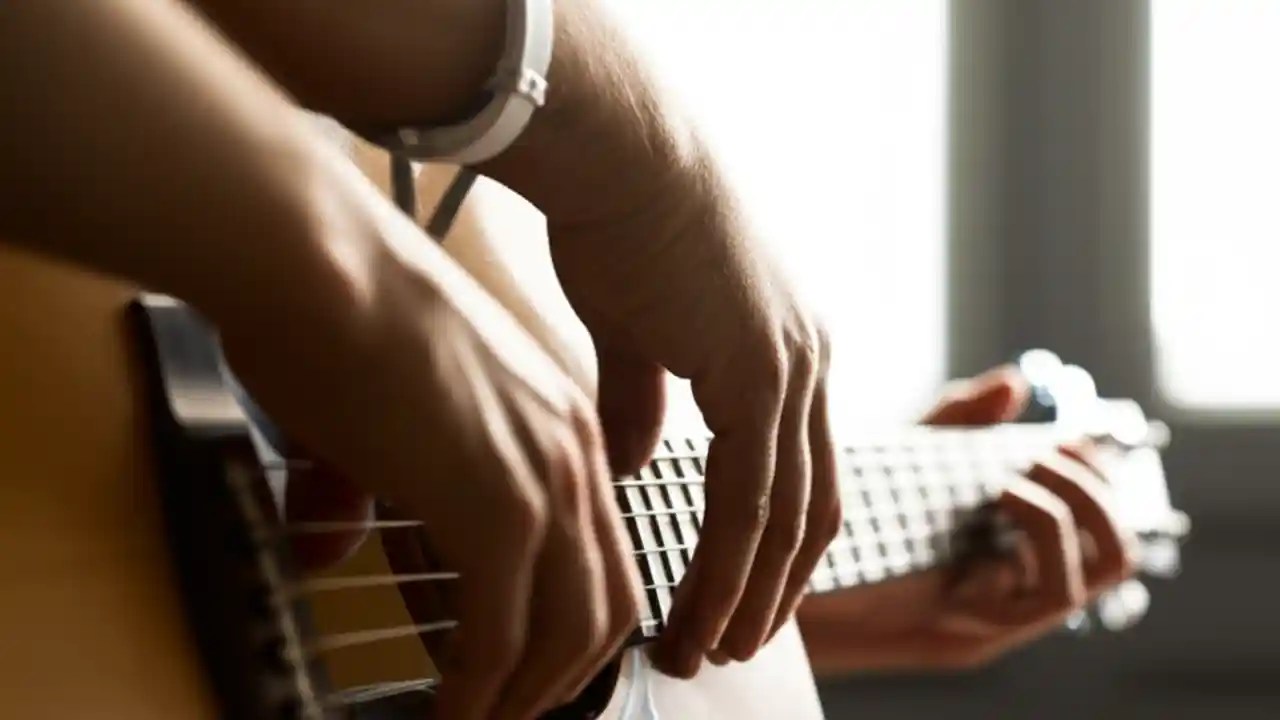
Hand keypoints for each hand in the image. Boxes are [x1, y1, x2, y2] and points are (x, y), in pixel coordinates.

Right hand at [215, 185, 640, 719]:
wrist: (319, 263)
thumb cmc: (336, 314)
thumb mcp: (372, 412)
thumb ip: (363, 488)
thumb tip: (326, 546)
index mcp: (558, 424)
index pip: (597, 551)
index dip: (572, 625)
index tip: (534, 666)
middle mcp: (570, 452)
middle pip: (607, 602)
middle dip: (565, 678)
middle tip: (515, 713)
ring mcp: (543, 480)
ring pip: (573, 630)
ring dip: (530, 695)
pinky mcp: (495, 507)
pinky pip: (502, 634)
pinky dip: (482, 691)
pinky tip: (453, 715)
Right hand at [509, 134, 837, 677]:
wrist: (623, 157)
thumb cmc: (623, 226)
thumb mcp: (641, 327)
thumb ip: (648, 397)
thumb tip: (640, 458)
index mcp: (787, 353)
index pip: (800, 477)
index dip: (776, 551)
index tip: (741, 603)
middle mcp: (807, 364)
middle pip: (809, 509)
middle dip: (772, 590)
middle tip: (728, 649)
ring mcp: (792, 367)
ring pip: (784, 518)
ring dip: (747, 596)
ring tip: (707, 653)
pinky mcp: (759, 369)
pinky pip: (750, 497)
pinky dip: (726, 567)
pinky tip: (696, 609)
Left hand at [797, 366, 1135, 672]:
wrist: (774, 584)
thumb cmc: (840, 525)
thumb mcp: (906, 463)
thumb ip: (957, 424)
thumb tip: (1016, 380)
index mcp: (1005, 554)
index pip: (1099, 519)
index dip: (1102, 472)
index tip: (1071, 431)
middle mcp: (1016, 592)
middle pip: (1118, 546)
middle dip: (1098, 484)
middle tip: (1045, 451)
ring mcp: (1004, 619)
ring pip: (1107, 566)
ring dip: (1082, 504)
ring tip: (1022, 470)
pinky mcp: (976, 636)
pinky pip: (1055, 592)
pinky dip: (1045, 528)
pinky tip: (1000, 494)